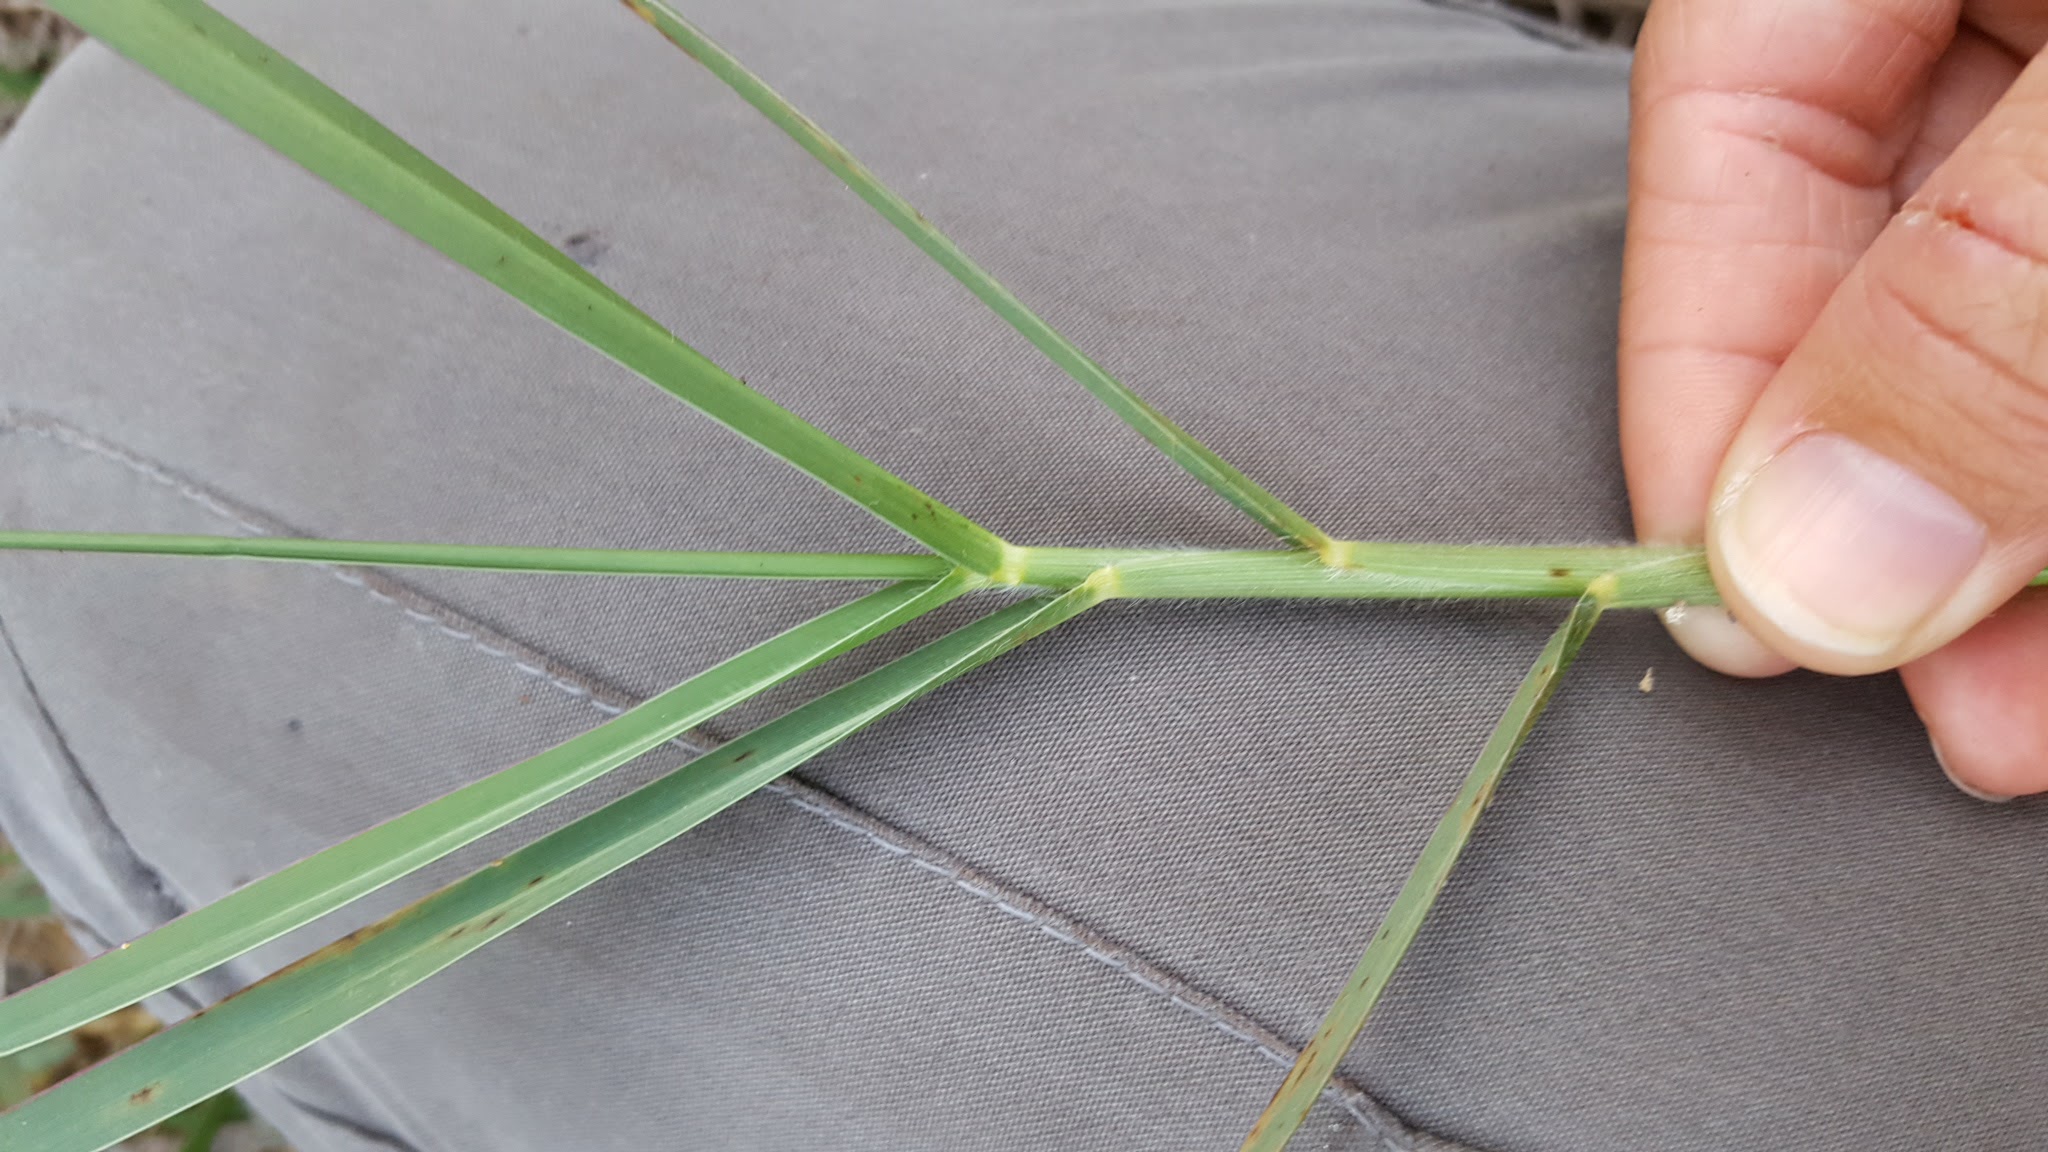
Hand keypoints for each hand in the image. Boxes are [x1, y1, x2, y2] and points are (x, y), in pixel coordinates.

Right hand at [1622, 0, 2047, 798]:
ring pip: (2005, 335)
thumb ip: (1983, 310)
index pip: (1726, 126)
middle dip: (1893, 498)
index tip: (1727, 588)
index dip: (1705, 374)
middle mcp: (1997, 1)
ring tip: (2016, 706)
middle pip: (1869, 256)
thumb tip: (1810, 552)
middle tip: (1917, 689)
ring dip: (2015, 537)